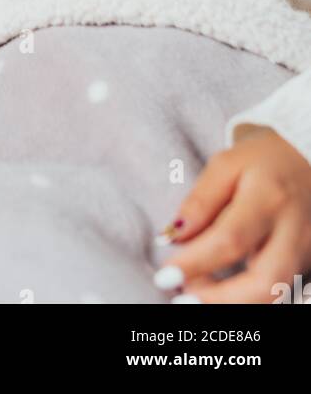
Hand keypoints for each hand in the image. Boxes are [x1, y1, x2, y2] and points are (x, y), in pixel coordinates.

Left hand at [154, 126, 310, 302]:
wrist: (307, 159)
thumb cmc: (261, 162)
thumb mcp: (226, 165)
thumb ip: (200, 200)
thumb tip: (173, 236)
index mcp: (268, 197)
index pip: (230, 239)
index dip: (196, 261)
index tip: (165, 273)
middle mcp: (293, 230)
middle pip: (263, 282)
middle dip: (220, 299)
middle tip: (183, 297)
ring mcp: (304, 250)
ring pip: (273, 294)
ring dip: (231, 302)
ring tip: (196, 292)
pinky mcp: (305, 264)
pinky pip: (277, 290)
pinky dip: (245, 297)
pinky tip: (219, 292)